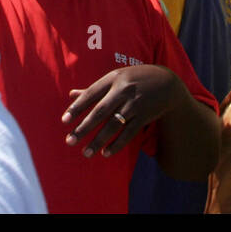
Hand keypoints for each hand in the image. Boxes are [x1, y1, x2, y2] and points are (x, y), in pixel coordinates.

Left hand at [61, 65, 184, 157]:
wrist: (166, 83)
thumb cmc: (134, 80)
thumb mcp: (115, 79)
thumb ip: (94, 89)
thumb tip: (71, 95)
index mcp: (113, 78)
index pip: (91, 94)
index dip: (77, 108)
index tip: (64, 121)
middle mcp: (123, 90)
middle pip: (100, 111)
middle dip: (84, 128)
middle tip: (70, 141)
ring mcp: (135, 104)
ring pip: (113, 125)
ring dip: (98, 141)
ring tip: (86, 153)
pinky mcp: (144, 115)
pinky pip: (129, 133)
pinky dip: (117, 144)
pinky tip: (105, 153)